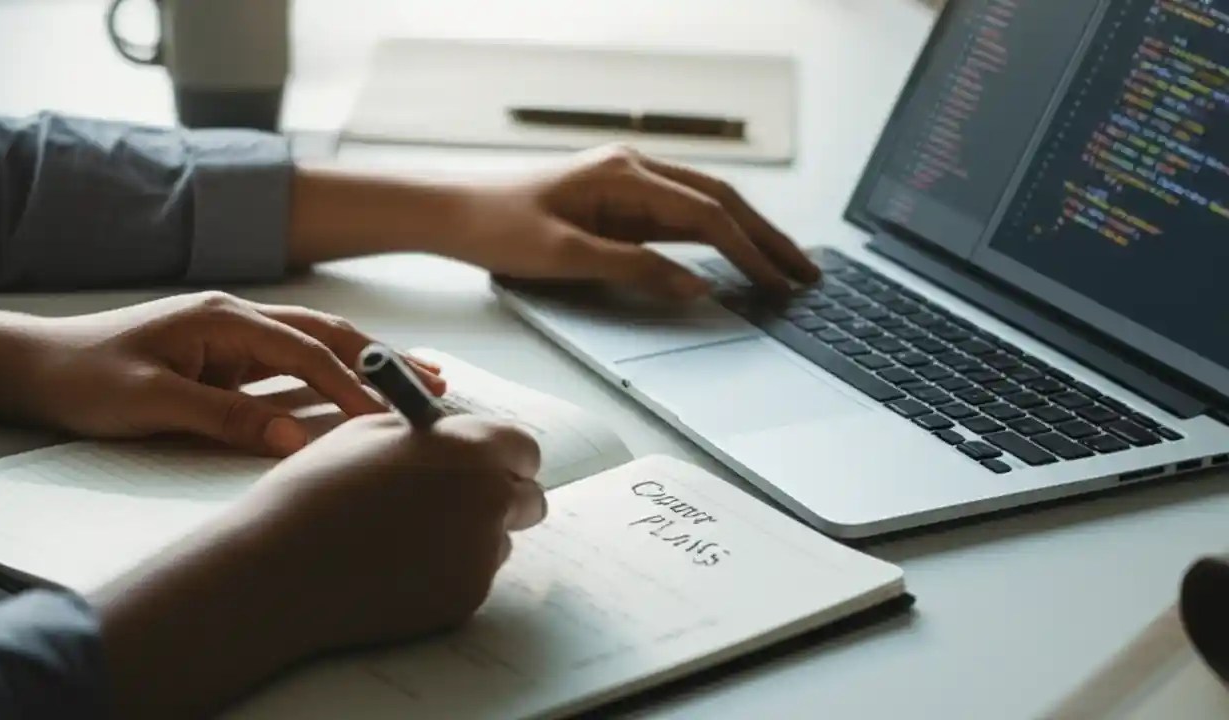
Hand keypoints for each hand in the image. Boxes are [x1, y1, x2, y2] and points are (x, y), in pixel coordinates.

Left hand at [0, 292, 444, 455]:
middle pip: (328, 336)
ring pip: (316, 347)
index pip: (308, 352)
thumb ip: (226, 418)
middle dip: (382, 360)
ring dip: (366, 364)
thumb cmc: (87, 378)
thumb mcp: (153, 402)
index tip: (389, 415)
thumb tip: (296, 440)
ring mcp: (234, 337)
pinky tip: (356, 390)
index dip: (353, 384)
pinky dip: (331, 377)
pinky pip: (293, 366)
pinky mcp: (227, 358)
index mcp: (224, 320)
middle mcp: (238, 320)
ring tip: (416, 380)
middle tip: (434, 383)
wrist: (39, 366)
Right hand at [92, 413, 544, 718]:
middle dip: (502, 497)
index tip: (488, 463)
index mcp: (468, 448)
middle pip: (529, 498)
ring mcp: (480, 553)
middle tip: (459, 501)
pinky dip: (447, 572)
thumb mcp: (370, 432)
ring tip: (404, 536)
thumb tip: (455, 438)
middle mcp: (488, 499)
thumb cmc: (316, 493)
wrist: (279, 570)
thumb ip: (430, 435)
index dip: (504, 456)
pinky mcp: (466, 597)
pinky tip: (395, 567)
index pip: (524, 448)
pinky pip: (472, 577)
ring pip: (498, 540)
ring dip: (471, 536)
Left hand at [446, 145, 820, 299]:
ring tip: (787, 267)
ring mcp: (629, 182)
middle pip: (722, 201)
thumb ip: (634, 269)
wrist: (454, 212)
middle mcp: (635, 169)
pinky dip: (716, 237)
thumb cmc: (498, 229)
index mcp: (625, 174)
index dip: (749, 252)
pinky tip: (737, 255)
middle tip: (807, 274)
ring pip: (707, 206)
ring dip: (748, 236)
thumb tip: (697, 286)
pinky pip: (681, 216)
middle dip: (767, 239)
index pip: (707, 214)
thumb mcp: (565, 257)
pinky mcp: (620, 200)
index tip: (779, 284)